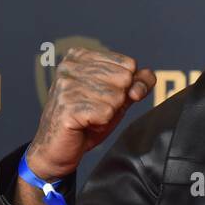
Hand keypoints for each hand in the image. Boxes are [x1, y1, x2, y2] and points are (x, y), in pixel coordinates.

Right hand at [26, 47, 156, 178]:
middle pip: (124, 79)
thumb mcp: (117, 97)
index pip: (128, 64)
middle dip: (118, 100)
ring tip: (90, 117)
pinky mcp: (67, 106)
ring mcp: (66, 85)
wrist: (58, 148)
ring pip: (116, 97)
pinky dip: (101, 123)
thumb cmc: (87, 120)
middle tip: (97, 109)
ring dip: (108, 113)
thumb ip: (136, 83)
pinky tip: (86, 124)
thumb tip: (146, 76)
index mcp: (79, 57)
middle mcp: (69, 67)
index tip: (108, 97)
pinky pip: (106, 113)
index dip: (128, 85)